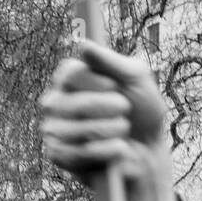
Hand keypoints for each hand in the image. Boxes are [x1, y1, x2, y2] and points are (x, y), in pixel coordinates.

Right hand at [39, 42, 175, 200]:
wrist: (147, 154)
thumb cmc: (143, 114)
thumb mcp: (136, 80)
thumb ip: (111, 62)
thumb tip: (82, 45)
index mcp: (73, 81)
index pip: (66, 73)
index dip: (91, 80)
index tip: (114, 86)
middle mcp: (57, 103)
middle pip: (67, 102)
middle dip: (103, 107)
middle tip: (125, 110)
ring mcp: (54, 130)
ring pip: (70, 129)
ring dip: (107, 130)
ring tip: (123, 131)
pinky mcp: (57, 155)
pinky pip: (74, 152)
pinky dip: (103, 151)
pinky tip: (118, 150)